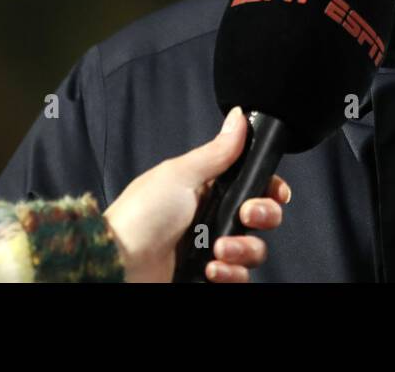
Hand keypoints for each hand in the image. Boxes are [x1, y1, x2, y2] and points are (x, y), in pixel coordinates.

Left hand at [101, 106, 291, 281]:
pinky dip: (231, 274)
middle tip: (246, 216)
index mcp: (209, 190)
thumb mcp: (180, 175)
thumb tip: (239, 117)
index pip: (253, 186)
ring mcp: (212, 250)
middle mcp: (214, 219)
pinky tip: (211, 269)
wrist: (118, 263)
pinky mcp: (209, 276)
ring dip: (243, 250)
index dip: (270, 189)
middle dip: (263, 216)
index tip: (276, 191)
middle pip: (262, 217)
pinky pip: (239, 278)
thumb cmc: (141, 215)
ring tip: (218, 250)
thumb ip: (217, 151)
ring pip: (254, 250)